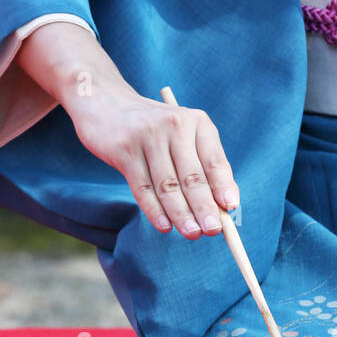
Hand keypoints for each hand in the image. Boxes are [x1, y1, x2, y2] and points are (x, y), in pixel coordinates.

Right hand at [16, 21, 238, 239]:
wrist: (105, 103)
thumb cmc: (154, 130)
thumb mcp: (183, 137)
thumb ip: (203, 166)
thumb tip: (224, 207)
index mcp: (197, 123)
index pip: (215, 160)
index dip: (224, 186)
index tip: (230, 208)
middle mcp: (174, 126)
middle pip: (192, 176)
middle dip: (204, 208)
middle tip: (213, 231)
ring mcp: (147, 137)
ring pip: (168, 186)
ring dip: (181, 214)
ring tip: (192, 233)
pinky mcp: (124, 149)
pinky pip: (142, 187)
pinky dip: (154, 210)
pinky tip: (164, 226)